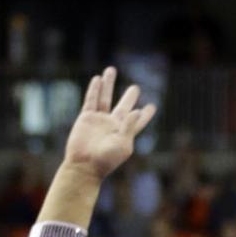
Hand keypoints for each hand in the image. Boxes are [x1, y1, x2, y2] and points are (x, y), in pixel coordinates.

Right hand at [63, 67, 155, 181]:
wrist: (83, 166)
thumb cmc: (105, 160)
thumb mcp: (122, 145)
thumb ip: (130, 127)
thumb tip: (136, 110)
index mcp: (124, 133)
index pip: (138, 121)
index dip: (146, 114)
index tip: (152, 106)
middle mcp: (112, 125)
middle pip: (123, 106)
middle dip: (129, 97)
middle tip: (135, 87)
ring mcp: (98, 121)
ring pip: (105, 98)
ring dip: (108, 84)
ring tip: (111, 70)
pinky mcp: (85, 118)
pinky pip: (91, 101)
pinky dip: (94, 90)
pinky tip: (97, 79)